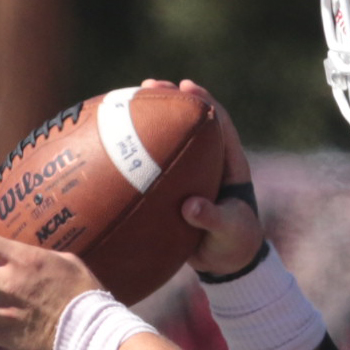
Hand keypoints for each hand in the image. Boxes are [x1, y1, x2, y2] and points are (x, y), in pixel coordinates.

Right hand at [141, 78, 264, 275]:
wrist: (226, 264)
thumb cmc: (234, 245)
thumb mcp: (229, 232)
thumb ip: (213, 218)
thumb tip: (191, 206)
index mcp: (231, 165)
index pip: (220, 124)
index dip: (205, 102)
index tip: (187, 87)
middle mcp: (211, 162)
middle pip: (192, 123)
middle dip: (172, 101)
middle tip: (149, 85)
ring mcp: (192, 173)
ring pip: (172, 140)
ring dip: (153, 121)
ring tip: (129, 99)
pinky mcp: (176, 187)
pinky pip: (156, 164)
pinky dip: (140, 152)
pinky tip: (115, 142)